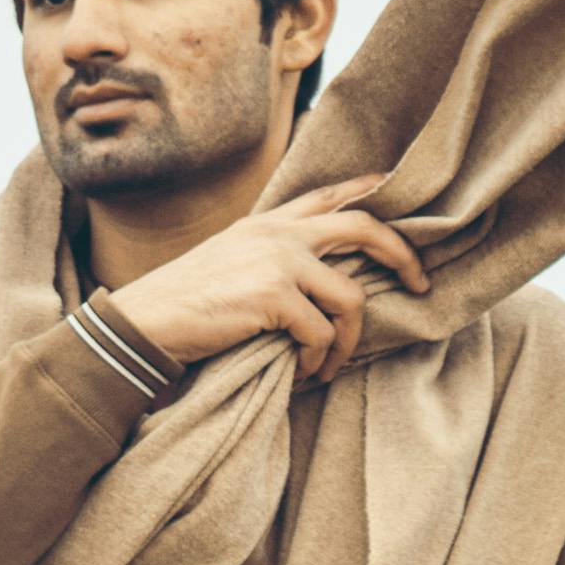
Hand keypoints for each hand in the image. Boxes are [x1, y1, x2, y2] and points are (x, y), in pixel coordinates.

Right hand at [107, 182, 428, 386]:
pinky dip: (317, 361)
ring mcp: (278, 261)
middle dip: (401, 256)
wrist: (144, 323)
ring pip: (350, 298)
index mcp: (268, 223)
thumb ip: (270, 259)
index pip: (329, 195)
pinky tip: (301, 374)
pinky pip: (321, 334)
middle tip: (419, 284)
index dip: (370, 190)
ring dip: (347, 341)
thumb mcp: (229, 263)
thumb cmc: (185, 305)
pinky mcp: (274, 295)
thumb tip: (315, 283)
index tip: (398, 193)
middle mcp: (278, 233)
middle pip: (363, 227)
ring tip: (327, 365)